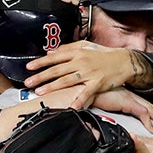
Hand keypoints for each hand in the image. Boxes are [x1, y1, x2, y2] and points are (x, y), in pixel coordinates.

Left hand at [25, 41, 147, 102]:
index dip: (41, 62)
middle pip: (57, 70)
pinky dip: (79, 100)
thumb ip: (68, 48)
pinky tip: (71, 106)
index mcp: (77, 52)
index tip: (29, 67)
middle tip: (28, 82)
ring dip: (52, 87)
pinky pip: (86, 93)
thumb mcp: (86, 46)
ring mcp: (89, 73)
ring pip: (67, 80)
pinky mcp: (97, 83)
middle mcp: (81, 62)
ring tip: (40, 92)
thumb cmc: (104, 55)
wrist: (123, 61)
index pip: (55, 57)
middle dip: (41, 76)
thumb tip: (51, 52)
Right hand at [90, 88, 152, 131]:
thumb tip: (104, 122)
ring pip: (150, 109)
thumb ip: (105, 110)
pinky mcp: (127, 102)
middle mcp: (129, 95)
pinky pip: (142, 113)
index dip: (152, 111)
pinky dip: (148, 122)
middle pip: (150, 105)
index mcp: (125, 95)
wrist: (83, 90)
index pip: (143, 103)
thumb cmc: (88, 96)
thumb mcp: (100, 104)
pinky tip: (151, 129)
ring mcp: (129, 98)